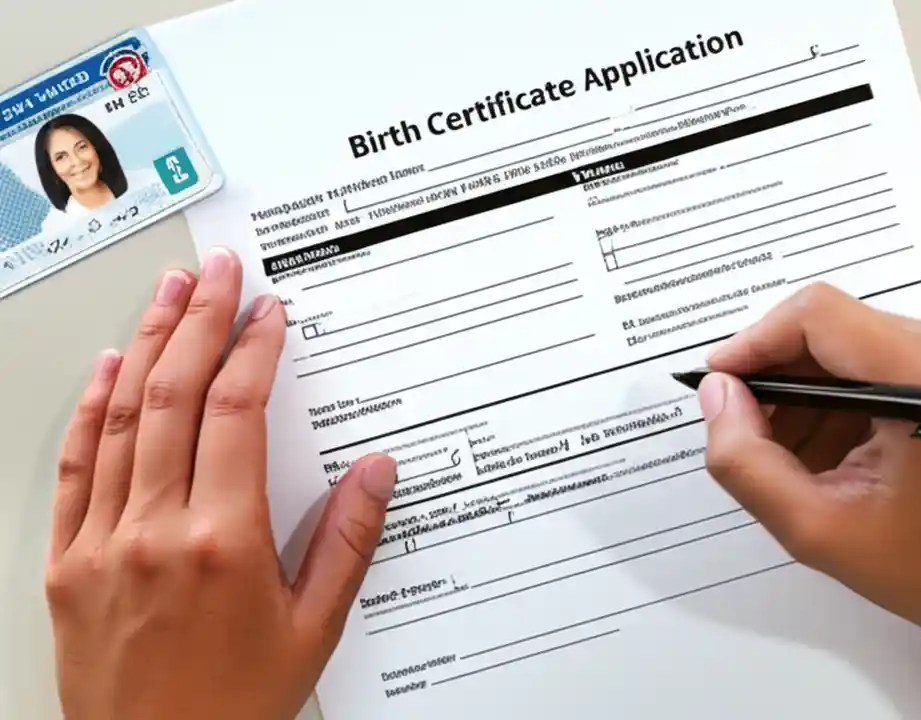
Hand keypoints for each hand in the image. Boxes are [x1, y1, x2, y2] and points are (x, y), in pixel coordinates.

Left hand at [45, 248, 396, 719]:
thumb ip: (347, 541)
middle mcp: (157, 531)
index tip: (268, 314)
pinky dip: (90, 412)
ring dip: (147, 345)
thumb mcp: (314, 629)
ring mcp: (103, 543)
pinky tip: (108, 370)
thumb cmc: (235, 705)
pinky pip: (74, 470)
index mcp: (225, 541)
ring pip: (121, 419)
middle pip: (175, 396)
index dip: (254, 351)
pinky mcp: (66, 563)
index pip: (237, 414)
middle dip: (201, 322)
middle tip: (217, 273)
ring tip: (168, 294)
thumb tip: (377, 470)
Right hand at [697, 283, 920, 719]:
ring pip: (850, 345)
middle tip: (748, 435)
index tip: (720, 383)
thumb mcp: (816, 527)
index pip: (817, 315)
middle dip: (779, 379)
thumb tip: (718, 396)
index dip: (756, 342)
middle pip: (832, 328)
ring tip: (791, 461)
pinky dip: (840, 401)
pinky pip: (878, 361)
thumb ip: (747, 461)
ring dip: (808, 394)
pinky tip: (830, 456)